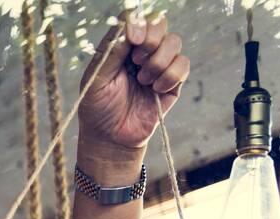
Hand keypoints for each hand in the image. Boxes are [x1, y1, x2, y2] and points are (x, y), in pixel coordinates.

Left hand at [78, 11, 190, 154]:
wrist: (111, 138)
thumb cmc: (98, 108)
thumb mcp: (96, 78)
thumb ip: (112, 52)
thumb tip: (130, 29)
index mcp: (121, 46)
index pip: (134, 18)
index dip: (138, 21)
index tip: (133, 40)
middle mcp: (141, 51)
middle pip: (159, 23)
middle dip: (151, 39)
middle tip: (137, 61)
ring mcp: (159, 64)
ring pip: (173, 42)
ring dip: (158, 61)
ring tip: (142, 81)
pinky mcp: (173, 81)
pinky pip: (183, 64)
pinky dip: (170, 75)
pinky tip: (156, 89)